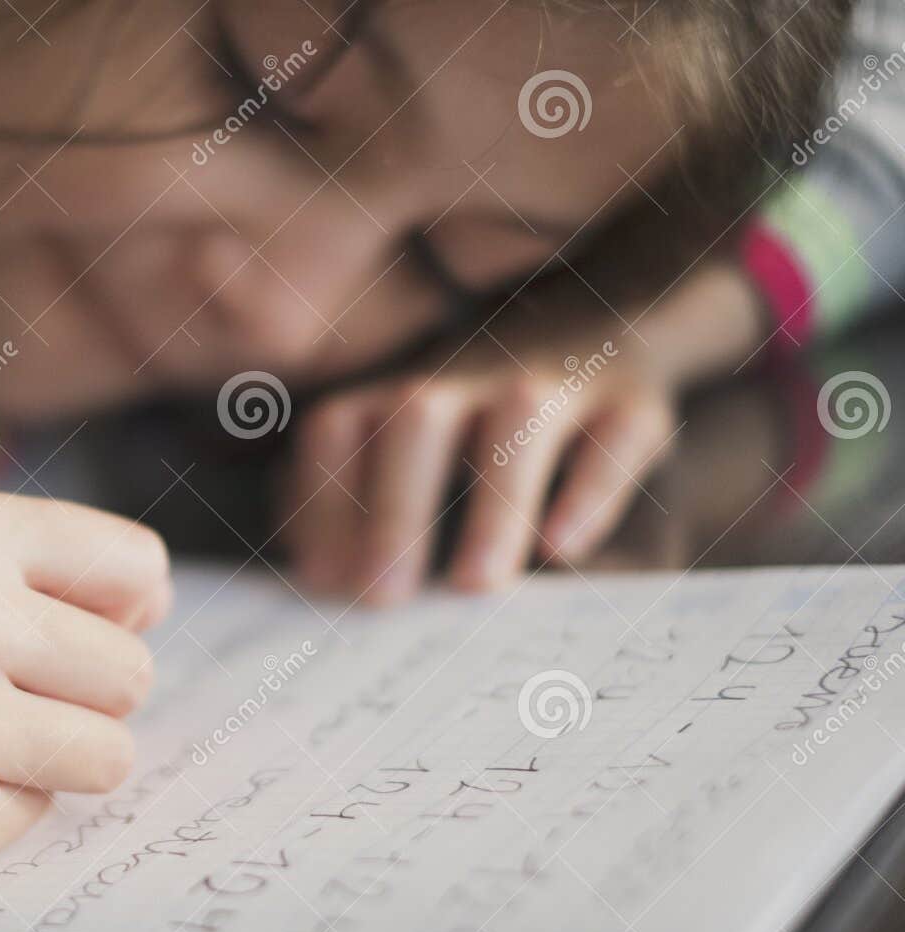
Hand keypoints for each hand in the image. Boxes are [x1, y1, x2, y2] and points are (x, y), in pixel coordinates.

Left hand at [284, 331, 680, 603]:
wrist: (613, 316)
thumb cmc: (482, 418)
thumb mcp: (414, 441)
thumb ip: (360, 499)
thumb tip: (318, 574)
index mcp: (400, 387)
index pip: (339, 427)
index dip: (322, 502)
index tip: (322, 581)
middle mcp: (468, 373)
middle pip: (419, 419)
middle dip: (394, 508)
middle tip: (383, 596)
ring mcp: (555, 379)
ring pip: (520, 424)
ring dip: (493, 506)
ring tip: (475, 585)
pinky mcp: (633, 403)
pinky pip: (614, 440)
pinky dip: (589, 494)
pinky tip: (561, 549)